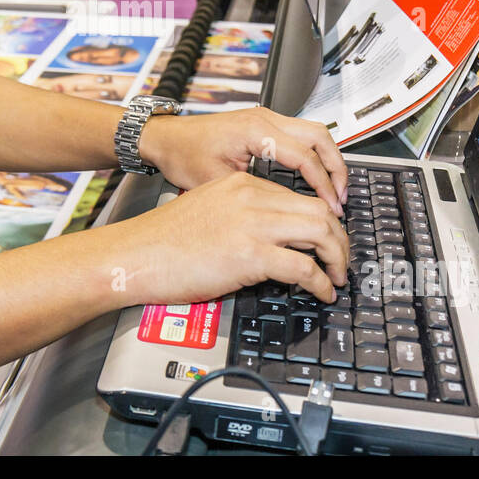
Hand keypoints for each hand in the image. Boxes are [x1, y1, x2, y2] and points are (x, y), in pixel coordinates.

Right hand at [112, 171, 349, 304]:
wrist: (136, 254)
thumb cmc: (162, 241)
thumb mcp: (208, 212)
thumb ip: (240, 217)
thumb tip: (270, 240)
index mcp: (241, 185)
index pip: (299, 197)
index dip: (322, 222)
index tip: (328, 240)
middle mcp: (252, 198)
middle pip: (319, 210)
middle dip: (340, 238)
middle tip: (342, 260)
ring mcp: (253, 224)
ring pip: (321, 232)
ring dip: (337, 258)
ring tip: (338, 277)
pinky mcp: (251, 254)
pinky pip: (304, 268)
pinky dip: (321, 283)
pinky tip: (322, 293)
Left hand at [140, 106, 347, 215]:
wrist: (164, 137)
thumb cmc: (182, 155)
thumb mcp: (215, 182)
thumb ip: (250, 196)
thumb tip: (280, 218)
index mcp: (254, 130)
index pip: (304, 156)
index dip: (322, 185)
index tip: (331, 208)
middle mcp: (264, 118)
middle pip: (320, 136)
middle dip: (336, 168)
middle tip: (342, 198)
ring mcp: (266, 118)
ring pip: (314, 132)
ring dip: (328, 159)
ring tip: (334, 190)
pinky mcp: (263, 123)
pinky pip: (300, 134)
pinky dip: (314, 154)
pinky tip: (315, 177)